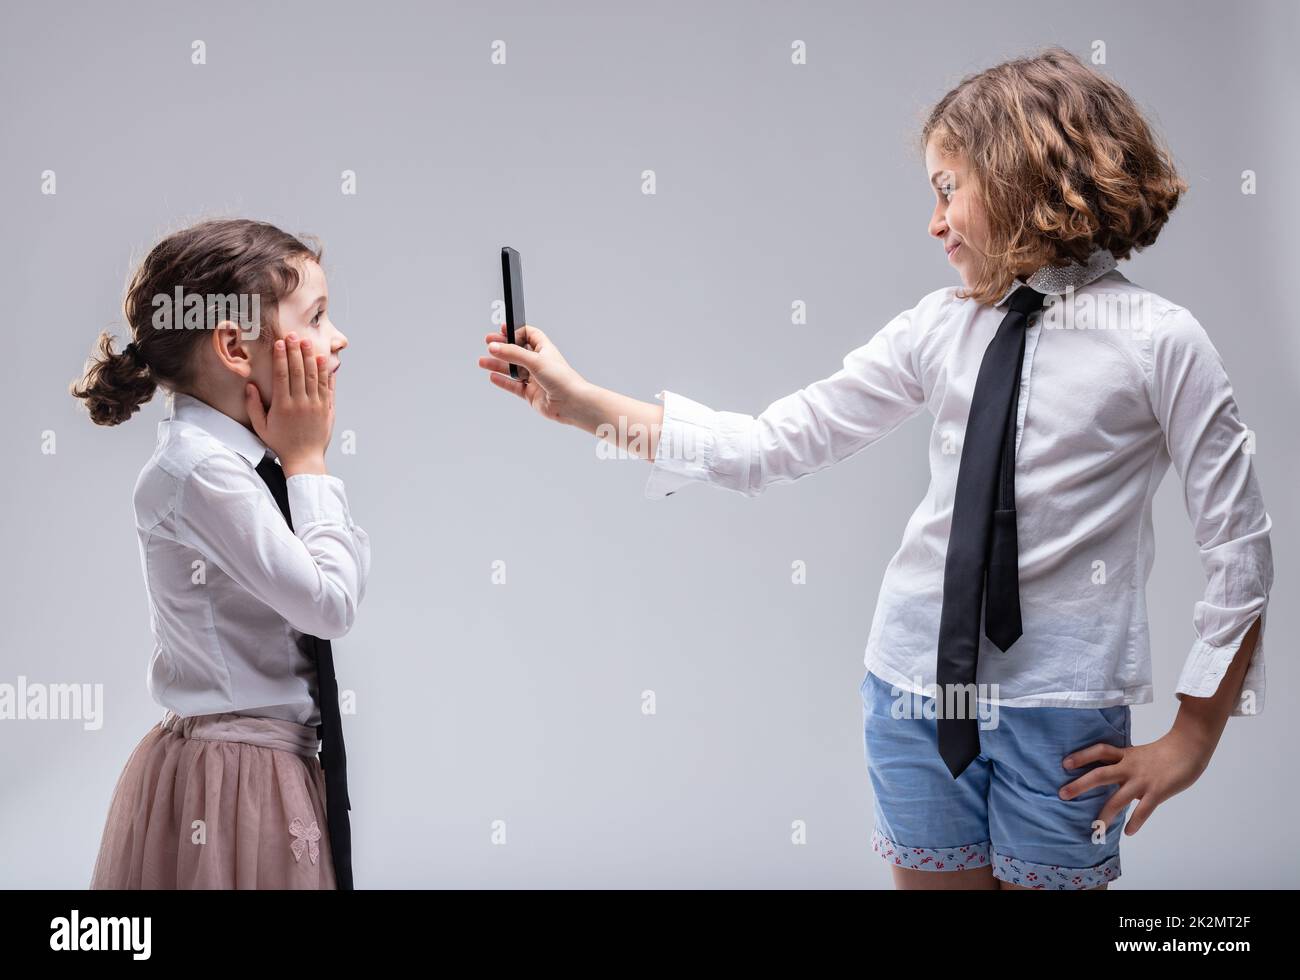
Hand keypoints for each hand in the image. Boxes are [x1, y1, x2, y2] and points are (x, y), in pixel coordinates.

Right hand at [246, 333, 334, 474]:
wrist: (305, 459)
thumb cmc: (281, 443)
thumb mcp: (261, 427)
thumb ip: (253, 406)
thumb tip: (250, 385)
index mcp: (283, 406)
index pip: (282, 375)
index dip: (281, 357)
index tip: (279, 343)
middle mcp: (301, 403)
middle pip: (298, 371)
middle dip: (295, 351)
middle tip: (293, 335)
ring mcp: (316, 405)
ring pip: (314, 376)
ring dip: (311, 357)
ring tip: (307, 342)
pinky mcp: (327, 409)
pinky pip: (327, 387)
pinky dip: (326, 372)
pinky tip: (323, 360)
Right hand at [478, 324, 589, 424]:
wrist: (572, 404)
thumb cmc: (563, 379)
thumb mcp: (535, 361)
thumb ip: (513, 353)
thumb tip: (494, 346)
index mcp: (545, 350)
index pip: (528, 334)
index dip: (515, 331)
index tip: (501, 329)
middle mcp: (540, 363)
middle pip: (517, 351)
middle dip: (502, 347)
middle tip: (488, 343)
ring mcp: (535, 379)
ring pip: (513, 369)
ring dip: (498, 365)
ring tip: (482, 361)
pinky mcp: (531, 394)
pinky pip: (514, 386)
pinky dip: (503, 381)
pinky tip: (493, 377)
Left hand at [1059, 728, 1212, 836]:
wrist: (1189, 748)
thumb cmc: (1164, 753)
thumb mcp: (1138, 754)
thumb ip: (1123, 765)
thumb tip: (1107, 778)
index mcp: (1125, 755)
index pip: (1099, 752)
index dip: (1082, 756)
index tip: (1064, 764)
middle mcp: (1129, 767)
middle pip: (1100, 774)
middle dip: (1080, 784)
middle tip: (1062, 794)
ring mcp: (1143, 780)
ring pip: (1119, 798)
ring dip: (1106, 813)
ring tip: (1096, 827)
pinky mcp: (1158, 792)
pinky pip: (1144, 809)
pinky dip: (1136, 821)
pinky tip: (1129, 832)